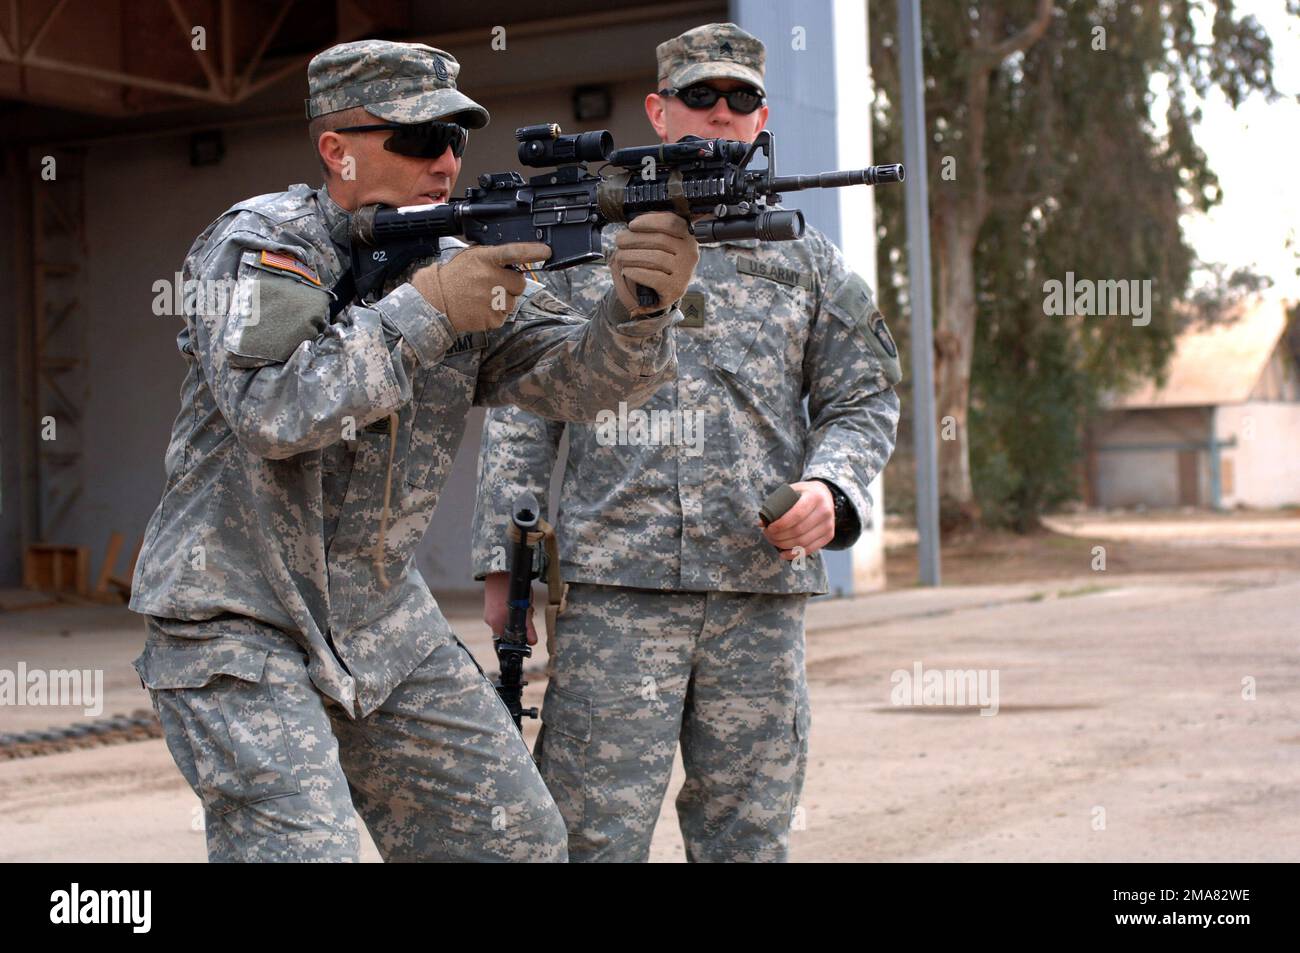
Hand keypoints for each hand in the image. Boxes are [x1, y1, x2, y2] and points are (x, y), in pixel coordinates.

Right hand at [410, 242, 550, 333]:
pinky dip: (495, 314)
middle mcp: (491, 278)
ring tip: (482, 298)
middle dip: (511, 284)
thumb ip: (492, 257)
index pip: (514, 252)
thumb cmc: (454, 277)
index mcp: (485, 259)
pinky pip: (504, 316)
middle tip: (494, 285)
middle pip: (519, 282)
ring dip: (503, 300)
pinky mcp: (492, 318)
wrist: (435, 303)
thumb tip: (514, 259)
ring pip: (513, 301)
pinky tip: (480, 308)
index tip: (546, 251)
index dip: (532, 251)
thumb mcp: (470, 257)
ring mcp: (492, 299)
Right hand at [482, 571, 536, 645]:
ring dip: (516, 616)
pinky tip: (516, 600)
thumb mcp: (524, 609)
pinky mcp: (490, 605)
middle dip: (519, 624)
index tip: (527, 629)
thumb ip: (528, 628)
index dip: (519, 636)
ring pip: (506, 621)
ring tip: (523, 603)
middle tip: (527, 611)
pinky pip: (502, 613)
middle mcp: (490, 620)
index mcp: (497, 623)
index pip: (508, 640)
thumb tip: (532, 643)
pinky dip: (510, 610)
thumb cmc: (513, 588)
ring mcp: (488, 612)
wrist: (501, 570)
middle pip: (508, 631)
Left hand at [609, 213, 698, 314]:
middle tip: (619, 241)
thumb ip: (650, 231)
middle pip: (660, 240)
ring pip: (656, 258)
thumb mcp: (656, 245)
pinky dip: (636, 272)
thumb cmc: (654, 266)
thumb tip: (635, 222)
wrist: (655, 297)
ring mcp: (684, 272)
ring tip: (620, 256)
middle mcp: (690, 253)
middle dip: (634, 239)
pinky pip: (653, 277)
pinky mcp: (675, 288)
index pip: (671, 222)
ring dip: (632, 256)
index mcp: (687, 237)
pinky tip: (627, 271)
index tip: (631, 225)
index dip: (649, 221)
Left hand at [760, 480, 835, 560]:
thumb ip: (777, 504)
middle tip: (767, 535)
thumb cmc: (803, 493)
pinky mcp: (829, 535)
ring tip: (773, 542)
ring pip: (803, 542)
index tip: (768, 528)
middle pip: (798, 530)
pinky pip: (810, 549)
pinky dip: (795, 554)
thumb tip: (761, 522)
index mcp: (814, 497)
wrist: (825, 495)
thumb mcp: (791, 491)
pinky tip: (783, 554)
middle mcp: (824, 511)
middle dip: (779, 536)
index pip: (796, 515)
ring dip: (784, 545)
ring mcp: (828, 524)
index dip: (780, 525)